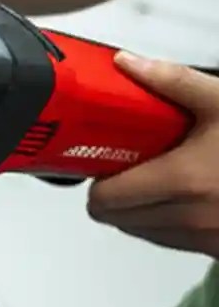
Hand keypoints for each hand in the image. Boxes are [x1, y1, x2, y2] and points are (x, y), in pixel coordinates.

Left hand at [88, 53, 218, 258]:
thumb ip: (172, 82)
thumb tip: (128, 65)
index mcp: (183, 180)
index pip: (106, 200)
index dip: (99, 181)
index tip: (106, 163)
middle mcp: (191, 218)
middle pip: (118, 219)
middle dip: (117, 194)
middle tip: (133, 166)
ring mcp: (207, 239)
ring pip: (144, 233)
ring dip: (142, 209)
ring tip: (164, 177)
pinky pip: (175, 242)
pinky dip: (170, 223)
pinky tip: (190, 195)